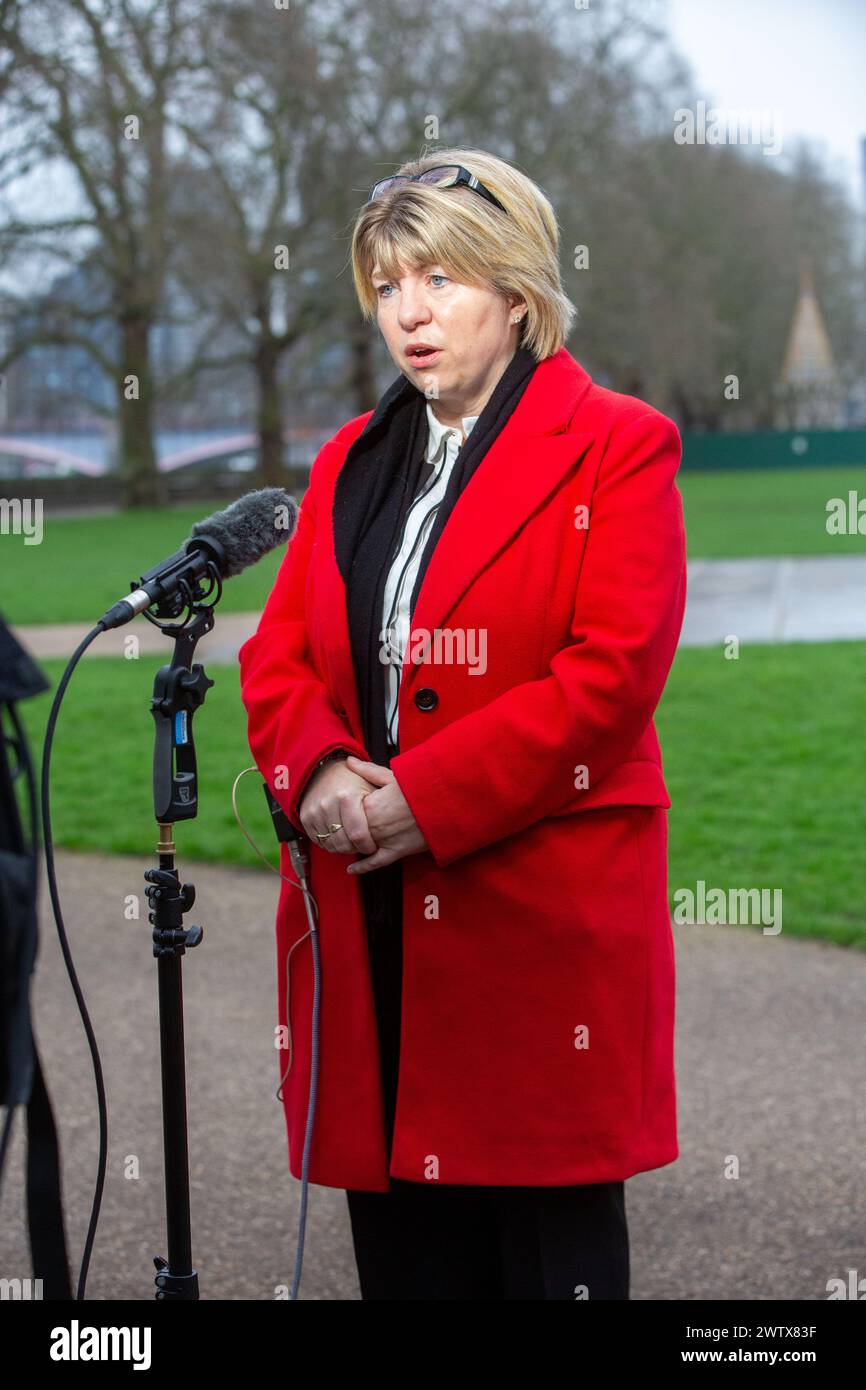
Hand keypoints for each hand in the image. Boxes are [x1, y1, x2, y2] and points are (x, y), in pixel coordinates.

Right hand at [298, 758, 378, 855]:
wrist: (324, 770)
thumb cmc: (352, 780)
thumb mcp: (370, 782)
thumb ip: (382, 794)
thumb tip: (400, 804)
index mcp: (346, 796)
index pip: (358, 834)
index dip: (368, 845)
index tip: (374, 846)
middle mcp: (327, 804)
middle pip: (344, 843)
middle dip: (357, 849)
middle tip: (365, 845)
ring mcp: (314, 812)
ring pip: (331, 845)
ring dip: (344, 848)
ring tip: (353, 841)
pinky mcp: (305, 818)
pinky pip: (320, 841)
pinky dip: (331, 844)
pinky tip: (340, 837)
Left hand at [342, 755, 428, 874]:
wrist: (445, 804)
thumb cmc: (420, 787)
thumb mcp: (392, 776)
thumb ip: (368, 771)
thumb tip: (349, 761)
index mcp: (370, 806)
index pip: (345, 813)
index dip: (341, 812)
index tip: (338, 811)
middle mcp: (373, 826)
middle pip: (349, 832)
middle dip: (342, 831)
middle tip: (335, 829)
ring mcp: (384, 841)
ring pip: (359, 847)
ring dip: (350, 846)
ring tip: (340, 845)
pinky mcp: (397, 852)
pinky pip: (375, 863)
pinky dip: (362, 867)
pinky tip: (351, 869)